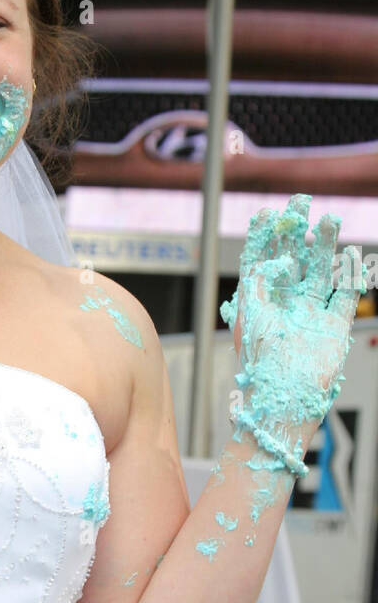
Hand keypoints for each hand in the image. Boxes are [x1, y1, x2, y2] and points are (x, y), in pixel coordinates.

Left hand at [220, 194, 364, 470]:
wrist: (281, 399)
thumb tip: (274, 255)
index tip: (267, 212)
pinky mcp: (334, 328)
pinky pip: (345, 295)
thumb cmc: (259, 362)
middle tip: (302, 202)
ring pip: (321, 271)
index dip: (264, 237)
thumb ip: (258, 281)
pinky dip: (350, 275)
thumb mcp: (250, 315)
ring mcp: (311, 315)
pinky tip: (351, 254)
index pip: (262, 261)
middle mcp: (286, 306)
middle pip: (294, 259)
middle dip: (297, 231)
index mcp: (261, 303)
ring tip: (329, 220)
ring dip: (325, 246)